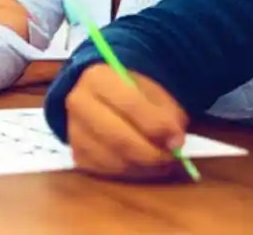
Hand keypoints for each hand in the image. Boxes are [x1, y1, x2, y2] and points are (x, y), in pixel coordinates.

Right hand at [65, 64, 189, 179]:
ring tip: (161, 160)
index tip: (178, 139)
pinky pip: (109, 172)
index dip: (158, 126)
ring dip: (144, 166)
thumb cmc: (131, 92)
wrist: (99, 98)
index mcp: (97, 78)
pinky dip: (132, 172)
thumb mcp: (152, 91)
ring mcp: (74, 132)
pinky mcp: (78, 156)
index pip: (130, 105)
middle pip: (119, 138)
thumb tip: (175, 142)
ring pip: (115, 160)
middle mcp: (78, 104)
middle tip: (172, 156)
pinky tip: (143, 163)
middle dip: (152, 153)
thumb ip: (166, 112)